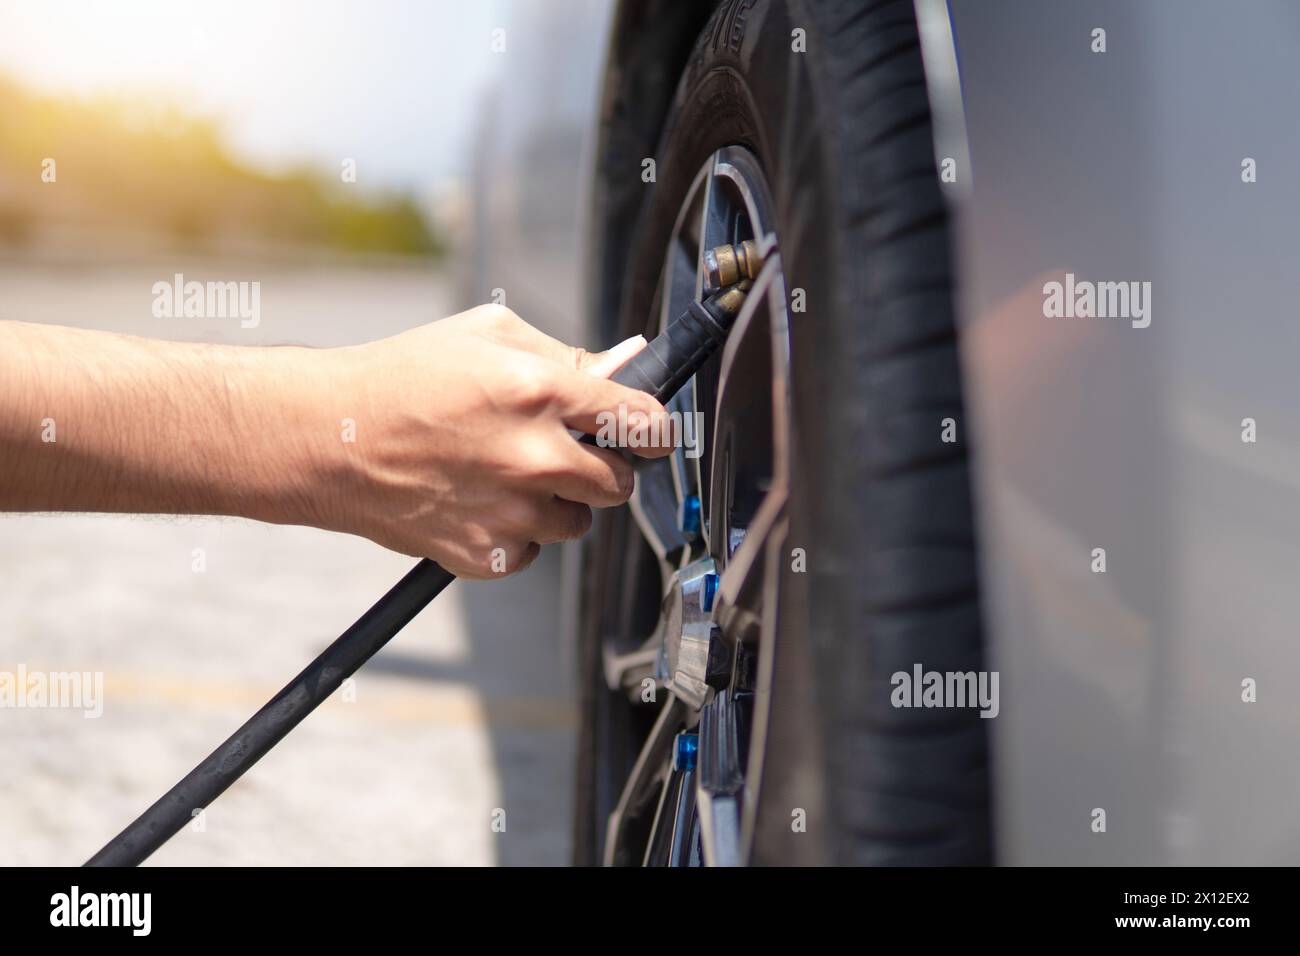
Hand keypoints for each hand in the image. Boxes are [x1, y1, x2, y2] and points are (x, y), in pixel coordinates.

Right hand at [311, 305, 672, 576]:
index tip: (649, 435)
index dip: (654, 431)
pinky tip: (479, 500)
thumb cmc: (403, 376)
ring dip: (559, 502)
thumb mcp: (488, 334)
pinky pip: (535, 551)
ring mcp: (511, 511)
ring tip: (508, 472)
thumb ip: (566, 353)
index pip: (642, 423)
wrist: (329, 438)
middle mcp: (533, 456)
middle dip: (603, 466)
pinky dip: (517, 533)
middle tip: (564, 450)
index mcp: (540, 391)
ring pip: (579, 522)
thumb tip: (627, 365)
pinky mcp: (487, 555)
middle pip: (620, 482)